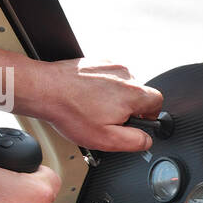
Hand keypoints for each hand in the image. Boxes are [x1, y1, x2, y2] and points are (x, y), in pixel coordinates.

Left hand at [22, 59, 163, 151]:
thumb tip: (146, 140)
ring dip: (113, 97)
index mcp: (133, 93)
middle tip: (107, 119)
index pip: (158, 102)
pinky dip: (100, 87)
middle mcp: (125, 75)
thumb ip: (135, 141)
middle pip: (139, 94)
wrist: (44, 89)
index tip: (136, 122)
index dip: (149, 116)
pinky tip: (85, 98)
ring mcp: (109, 64)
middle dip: (128, 108)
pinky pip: (107, 77)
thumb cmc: (71, 112)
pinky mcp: (96, 61)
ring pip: (122, 85)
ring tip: (92, 108)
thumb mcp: (107, 139)